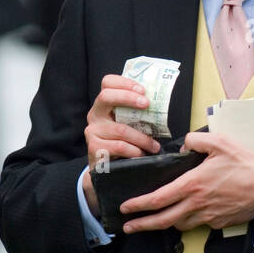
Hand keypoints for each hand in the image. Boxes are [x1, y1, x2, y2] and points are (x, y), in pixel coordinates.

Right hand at [82, 74, 162, 216]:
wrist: (105, 170)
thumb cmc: (123, 143)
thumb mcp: (128, 125)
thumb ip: (136, 114)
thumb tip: (161, 106)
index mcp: (103, 105)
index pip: (107, 83)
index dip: (124, 83)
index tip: (143, 91)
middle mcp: (94, 115)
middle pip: (106, 97)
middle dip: (129, 98)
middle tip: (147, 105)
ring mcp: (92, 132)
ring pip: (120, 129)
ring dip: (142, 137)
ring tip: (154, 146)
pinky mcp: (94, 148)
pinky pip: (119, 146)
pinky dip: (134, 151)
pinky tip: (142, 155)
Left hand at [120, 130, 253, 233]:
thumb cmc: (245, 165)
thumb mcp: (220, 142)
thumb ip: (196, 140)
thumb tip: (182, 147)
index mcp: (192, 185)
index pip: (158, 199)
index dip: (139, 205)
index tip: (126, 207)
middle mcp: (196, 204)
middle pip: (162, 220)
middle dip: (141, 225)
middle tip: (128, 227)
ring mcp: (207, 216)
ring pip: (178, 225)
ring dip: (165, 223)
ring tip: (155, 219)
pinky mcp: (217, 222)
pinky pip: (196, 224)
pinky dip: (187, 221)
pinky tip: (185, 214)